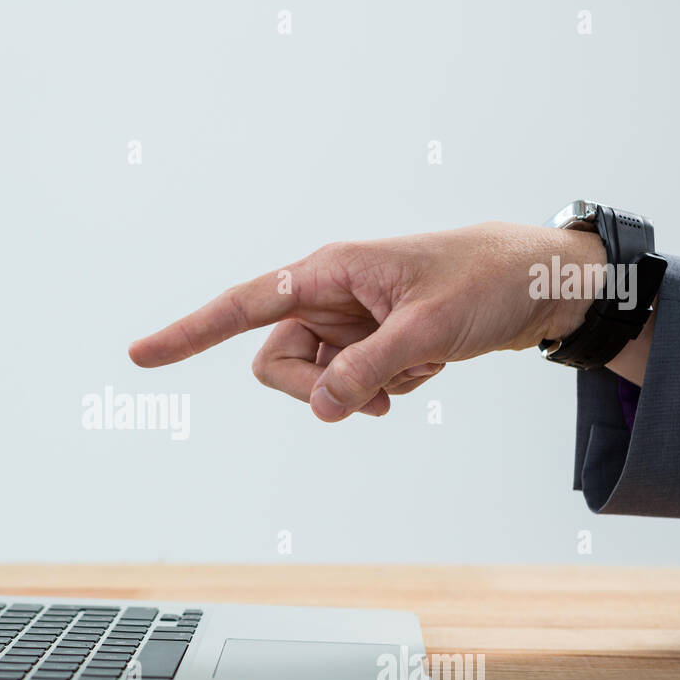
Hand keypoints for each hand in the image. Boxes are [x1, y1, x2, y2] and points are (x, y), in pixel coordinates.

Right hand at [128, 222, 608, 419]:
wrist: (538, 286)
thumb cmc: (485, 282)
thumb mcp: (424, 330)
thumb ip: (363, 371)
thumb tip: (320, 409)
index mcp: (327, 271)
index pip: (241, 306)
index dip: (188, 333)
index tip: (141, 354)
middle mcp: (327, 295)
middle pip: (276, 361)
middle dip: (315, 388)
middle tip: (373, 393)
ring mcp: (348, 321)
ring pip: (314, 379)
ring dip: (356, 392)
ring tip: (411, 373)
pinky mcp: (370, 341)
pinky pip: (350, 383)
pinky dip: (384, 387)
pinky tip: (425, 364)